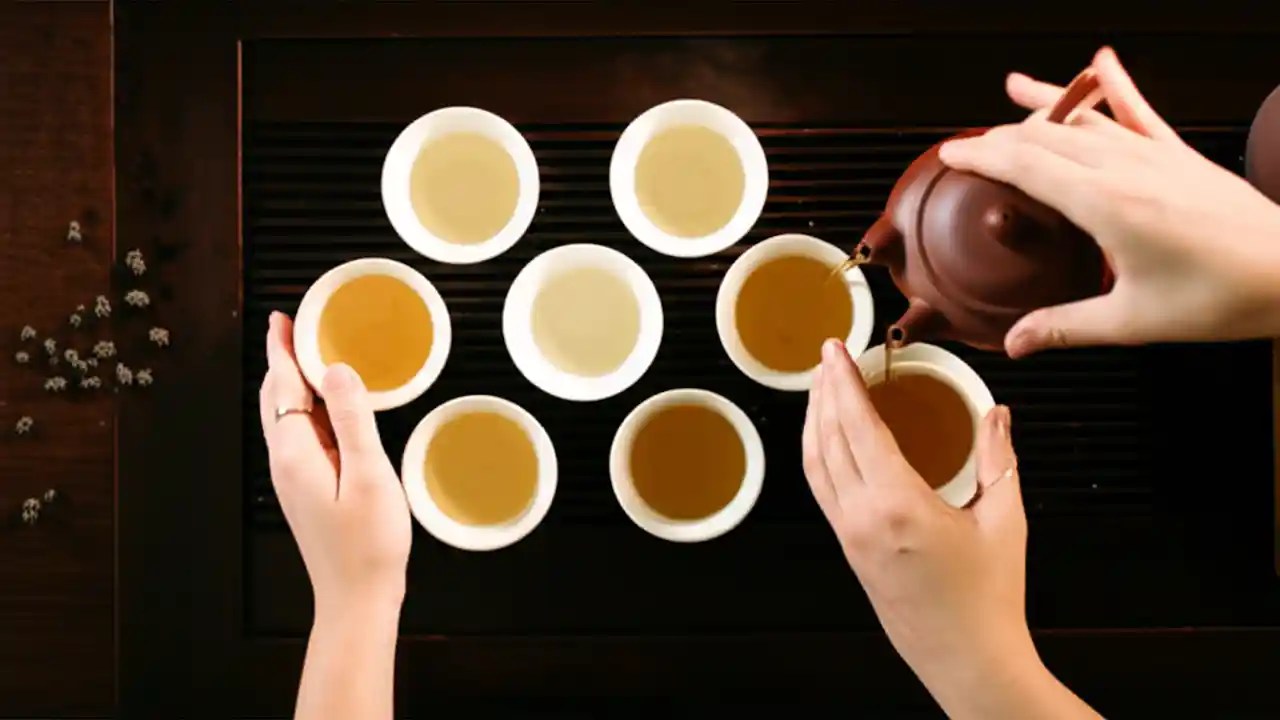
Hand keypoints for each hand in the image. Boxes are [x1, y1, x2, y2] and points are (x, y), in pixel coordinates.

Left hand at [258, 311, 411, 617]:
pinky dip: (310, 411)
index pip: (282, 389)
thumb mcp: (368, 474)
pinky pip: (303, 437)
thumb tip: (336, 369)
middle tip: (296, 328)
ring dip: (295, 385)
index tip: (281, 319)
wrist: (357, 598)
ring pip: (287, 419)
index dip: (283, 351)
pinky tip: (331, 408)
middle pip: (276, 400)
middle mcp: (286, 463)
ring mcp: (294, 479)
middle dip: (283, 361)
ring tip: (311, 357)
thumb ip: (352, 418)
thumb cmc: (368, 543)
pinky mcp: (308, 491)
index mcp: (296, 454)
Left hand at [803, 340, 1096, 718]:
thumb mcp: (1005, 520)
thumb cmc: (989, 598)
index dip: (842, 382)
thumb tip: (997, 412)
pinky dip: (819, 455)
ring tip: (820, 388)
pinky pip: (823, 491)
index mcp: (897, 504)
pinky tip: (828, 440)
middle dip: (823, 391)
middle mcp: (862, 518)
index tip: (834, 351)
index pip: (857, 427)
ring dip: (814, 421)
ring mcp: (849, 536)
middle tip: (826, 356)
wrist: (968, 660)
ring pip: (816, 465)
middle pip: (828, 439)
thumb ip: (998, 458)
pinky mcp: (848, 550)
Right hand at [939, 47, 1279, 356]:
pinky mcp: (1179, 155)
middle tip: (968, 145)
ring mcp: (1154, 156)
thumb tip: (1016, 341)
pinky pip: (1137, 110)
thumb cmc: (1224, 294)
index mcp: (1106, 204)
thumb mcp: (1133, 320)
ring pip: (1084, 117)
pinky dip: (1114, 84)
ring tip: (1012, 91)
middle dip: (999, 136)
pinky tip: (1099, 62)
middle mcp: (1126, 169)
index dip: (981, 154)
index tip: (951, 154)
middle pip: (1044, 137)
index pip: (1024, 164)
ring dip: (1043, 105)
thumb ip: (1066, 326)